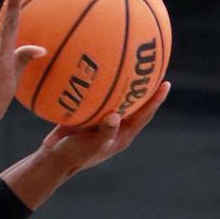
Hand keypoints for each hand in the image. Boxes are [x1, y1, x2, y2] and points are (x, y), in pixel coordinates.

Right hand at [40, 79, 170, 174]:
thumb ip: (104, 133)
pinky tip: (101, 66)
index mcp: (122, 135)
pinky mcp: (91, 113)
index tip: (166, 83)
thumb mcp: (90, 147)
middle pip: (136, 104)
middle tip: (154, 66)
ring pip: (119, 98)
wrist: (53, 157)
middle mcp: (116, 125)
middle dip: (145, 87)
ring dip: (126, 82)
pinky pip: (101, 95)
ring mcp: (103, 119)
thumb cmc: (73, 155)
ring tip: (131, 61)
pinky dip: (103, 83)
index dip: (155, 100)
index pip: (144, 115)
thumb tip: (115, 116)